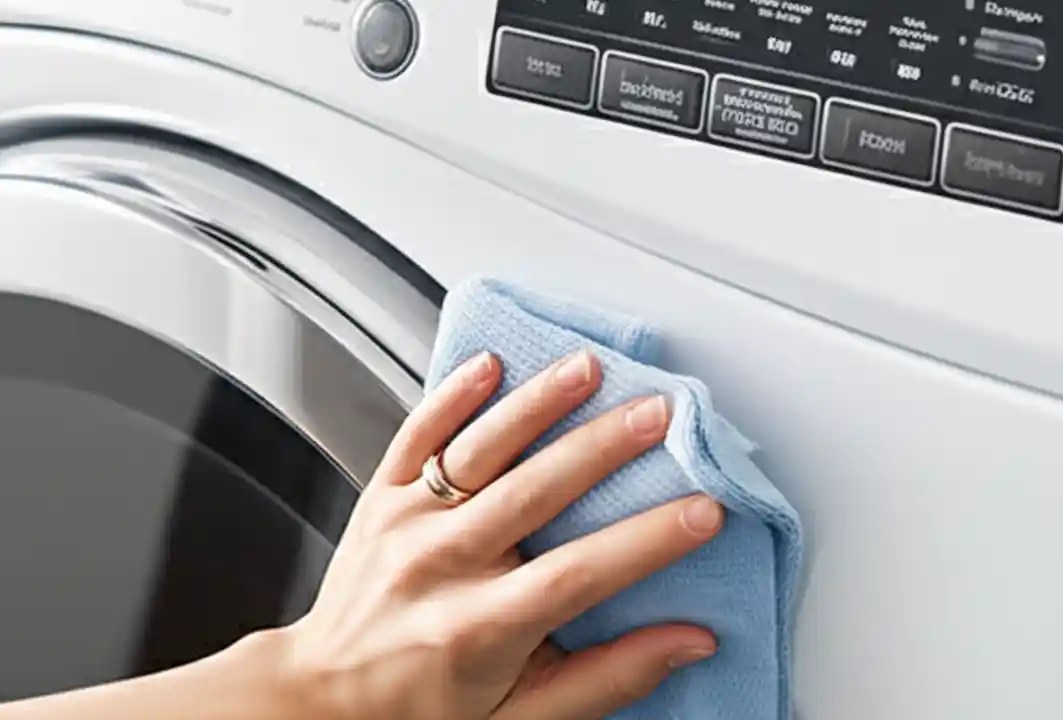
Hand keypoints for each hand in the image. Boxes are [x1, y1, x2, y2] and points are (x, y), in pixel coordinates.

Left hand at [280, 350, 723, 719]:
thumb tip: (687, 642)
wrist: (324, 699)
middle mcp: (439, 568)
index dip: (645, 542)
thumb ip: (607, 680)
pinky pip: (416, 435)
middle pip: (532, 493)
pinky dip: (452, 396)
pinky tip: (491, 363)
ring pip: (478, 450)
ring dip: (536, 403)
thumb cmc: (424, 713)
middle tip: (659, 414)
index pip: (577, 575)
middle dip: (603, 446)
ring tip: (588, 369)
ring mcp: (406, 524)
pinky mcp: (382, 497)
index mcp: (478, 629)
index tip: (702, 512)